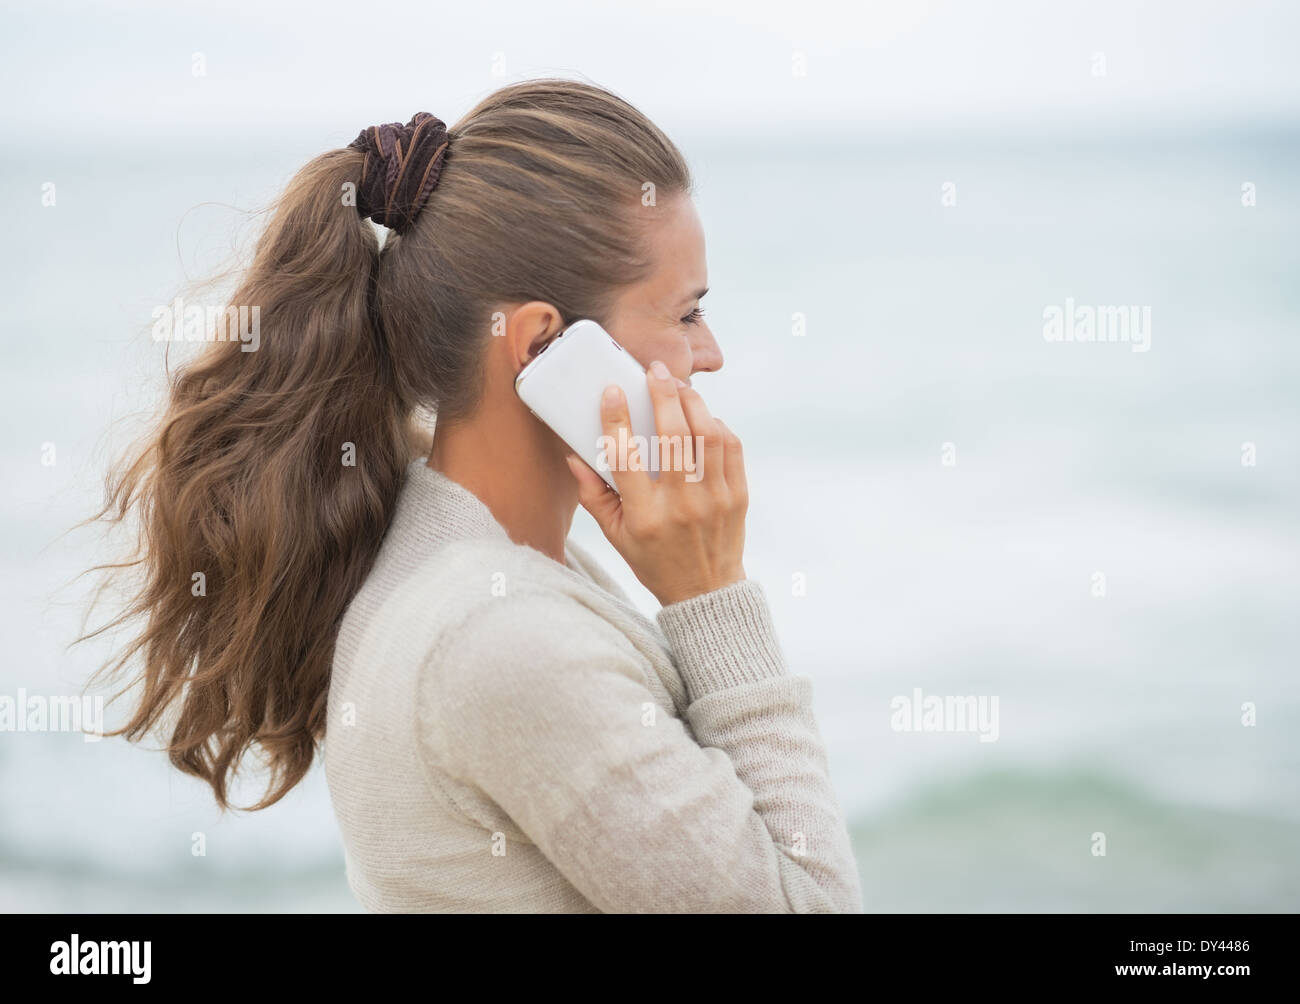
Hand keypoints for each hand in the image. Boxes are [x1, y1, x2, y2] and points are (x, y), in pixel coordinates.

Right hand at [565, 360, 747, 606]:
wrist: (706, 591)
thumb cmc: (654, 559)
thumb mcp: (616, 535)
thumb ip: (593, 495)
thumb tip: (575, 455)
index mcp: (644, 516)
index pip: (626, 459)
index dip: (616, 420)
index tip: (611, 391)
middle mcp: (681, 506)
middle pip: (673, 436)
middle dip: (663, 395)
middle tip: (655, 371)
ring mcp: (714, 499)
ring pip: (707, 435)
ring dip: (693, 403)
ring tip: (679, 387)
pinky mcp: (737, 495)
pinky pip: (729, 447)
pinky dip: (716, 425)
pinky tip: (702, 417)